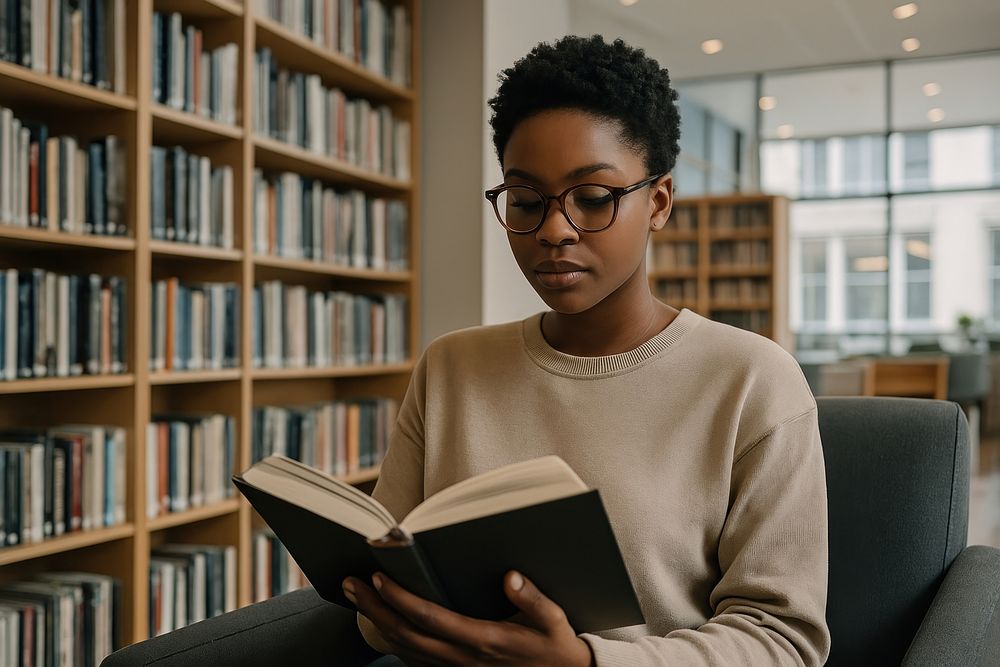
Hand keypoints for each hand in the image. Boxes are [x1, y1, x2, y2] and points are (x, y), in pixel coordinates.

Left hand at [343, 570, 594, 666]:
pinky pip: (413, 658)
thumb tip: (511, 576)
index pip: (430, 618)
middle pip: (405, 634)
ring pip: (404, 648)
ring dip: (376, 622)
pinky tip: (379, 621)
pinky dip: (390, 639)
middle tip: (349, 582)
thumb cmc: (555, 645)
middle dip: (373, 608)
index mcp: (483, 640)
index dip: (401, 599)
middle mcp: (462, 657)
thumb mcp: (555, 621)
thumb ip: (533, 599)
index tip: (378, 578)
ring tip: (355, 596)